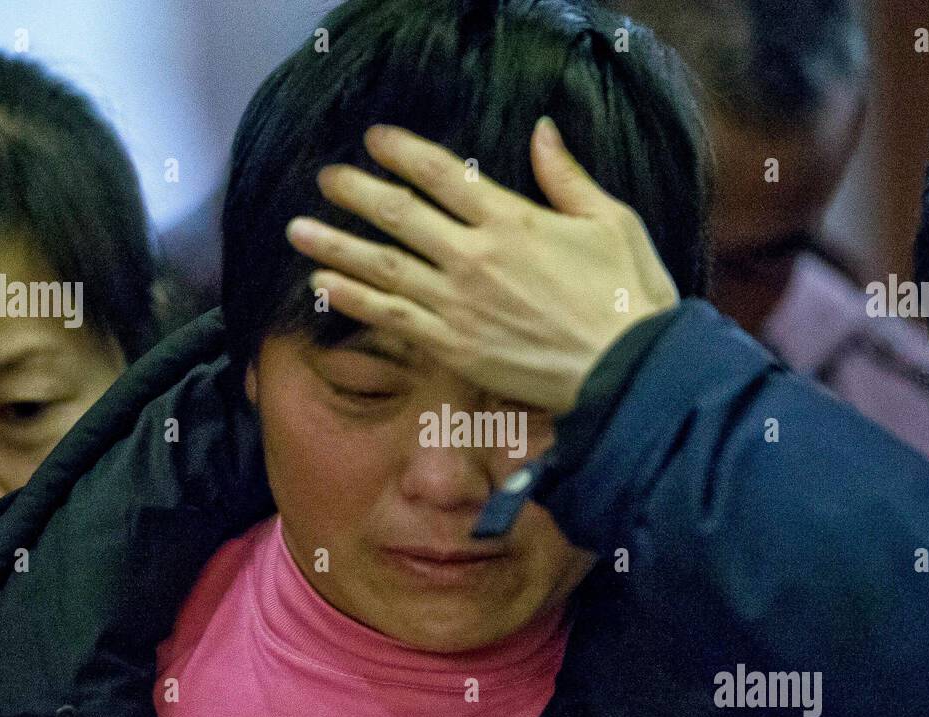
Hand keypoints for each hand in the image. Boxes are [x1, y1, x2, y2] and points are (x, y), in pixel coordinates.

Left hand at [286, 118, 679, 413]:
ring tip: (298, 229)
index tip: (374, 139)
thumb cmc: (629, 297)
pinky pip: (392, 319)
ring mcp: (459, 305)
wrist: (630, 373)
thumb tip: (542, 130)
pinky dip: (354, 300)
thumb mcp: (612, 221)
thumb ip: (568, 177)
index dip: (404, 152)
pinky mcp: (455, 348)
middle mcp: (475, 258)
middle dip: (357, 192)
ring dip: (337, 245)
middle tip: (326, 178)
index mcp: (513, 220)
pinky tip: (324, 284)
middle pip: (400, 215)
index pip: (444, 174)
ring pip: (383, 268)